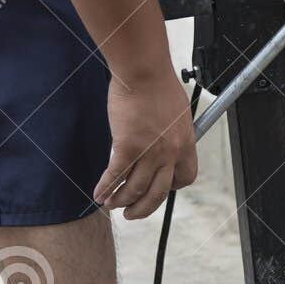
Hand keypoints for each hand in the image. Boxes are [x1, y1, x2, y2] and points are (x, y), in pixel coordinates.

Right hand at [94, 71, 198, 219]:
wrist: (144, 70)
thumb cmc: (158, 83)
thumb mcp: (177, 111)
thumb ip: (173, 131)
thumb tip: (165, 139)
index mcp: (186, 142)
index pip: (185, 177)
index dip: (171, 188)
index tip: (157, 190)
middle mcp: (170, 152)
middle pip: (159, 193)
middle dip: (143, 208)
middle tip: (132, 213)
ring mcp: (150, 151)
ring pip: (135, 189)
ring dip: (121, 201)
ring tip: (111, 204)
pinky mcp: (128, 145)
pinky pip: (116, 175)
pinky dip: (105, 188)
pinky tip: (98, 194)